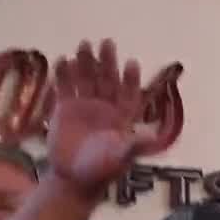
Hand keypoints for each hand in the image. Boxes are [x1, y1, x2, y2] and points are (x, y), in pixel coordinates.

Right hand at [46, 39, 151, 199]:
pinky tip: (64, 60)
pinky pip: (65, 88)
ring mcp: (85, 106)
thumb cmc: (102, 169)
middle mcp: (106, 107)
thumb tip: (155, 137)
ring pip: (87, 79)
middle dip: (108, 62)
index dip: (131, 79)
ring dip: (87, 62)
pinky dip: (64, 75)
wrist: (74, 177)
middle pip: (108, 80)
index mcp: (123, 117)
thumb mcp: (121, 156)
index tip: (132, 63)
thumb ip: (135, 144)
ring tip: (84, 44)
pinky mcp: (65, 109)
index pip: (129, 93)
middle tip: (107, 42)